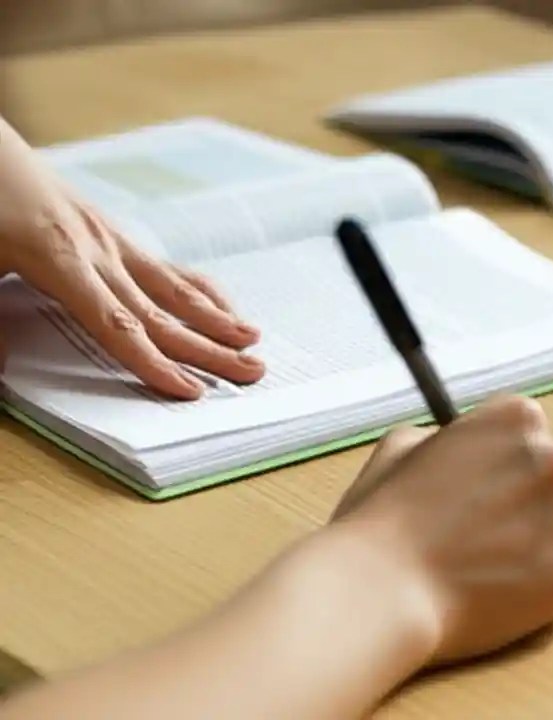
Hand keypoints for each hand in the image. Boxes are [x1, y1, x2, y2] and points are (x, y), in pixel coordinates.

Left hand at [0, 115, 263, 398]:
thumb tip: (1, 369)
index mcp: (59, 262)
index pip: (118, 326)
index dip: (155, 362)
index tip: (191, 391)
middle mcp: (97, 252)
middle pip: (161, 312)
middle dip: (209, 349)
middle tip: (252, 372)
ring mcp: (110, 239)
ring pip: (174, 287)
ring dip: (217, 318)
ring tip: (254, 341)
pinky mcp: (113, 232)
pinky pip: (165, 267)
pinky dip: (200, 291)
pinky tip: (223, 306)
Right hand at [330, 395, 552, 666]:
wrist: (382, 592)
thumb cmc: (382, 520)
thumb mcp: (401, 448)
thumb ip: (444, 437)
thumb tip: (457, 443)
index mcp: (518, 418)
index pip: (526, 434)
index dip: (496, 464)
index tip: (471, 490)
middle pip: (550, 479)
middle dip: (521, 502)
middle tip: (474, 533)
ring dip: (530, 545)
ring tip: (476, 567)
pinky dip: (536, 588)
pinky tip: (491, 594)